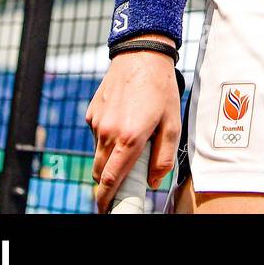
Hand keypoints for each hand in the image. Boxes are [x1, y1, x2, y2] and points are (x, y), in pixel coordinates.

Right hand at [85, 48, 179, 212]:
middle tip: (124, 180)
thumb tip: (153, 181)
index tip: (107, 209)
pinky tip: (125, 121)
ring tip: (132, 139)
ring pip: (98, 153)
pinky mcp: (91, 114)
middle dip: (108, 182)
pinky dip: (108, 138)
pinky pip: (97, 135)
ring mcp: (96, 123)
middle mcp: (108, 133)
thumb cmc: (161, 89)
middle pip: (100, 172)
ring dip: (110, 157)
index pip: (111, 180)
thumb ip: (163, 157)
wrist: (141, 55)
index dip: (107, 199)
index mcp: (129, 138)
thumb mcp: (172, 124)